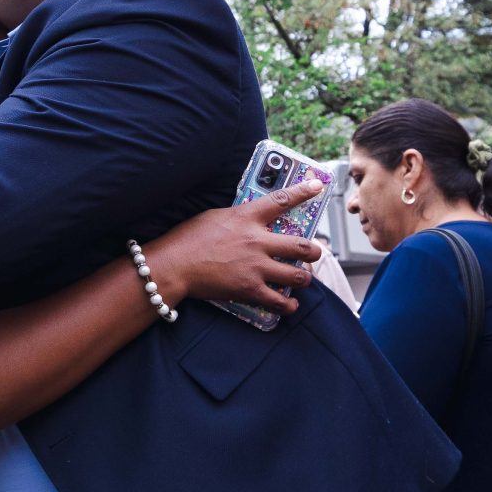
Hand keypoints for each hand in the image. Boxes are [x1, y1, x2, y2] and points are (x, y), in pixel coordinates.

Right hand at [150, 179, 325, 317]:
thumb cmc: (188, 238)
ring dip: (304, 278)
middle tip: (314, 253)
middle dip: (315, 251)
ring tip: (301, 279)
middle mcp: (258, 241)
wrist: (174, 265)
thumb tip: (252, 219)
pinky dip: (289, 305)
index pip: (282, 199)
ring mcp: (256, 267)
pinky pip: (280, 301)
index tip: (318, 185)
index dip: (304, 191)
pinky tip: (290, 304)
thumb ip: (239, 217)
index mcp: (247, 217)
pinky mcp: (250, 289)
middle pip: (303, 246)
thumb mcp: (216, 216)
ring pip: (298, 275)